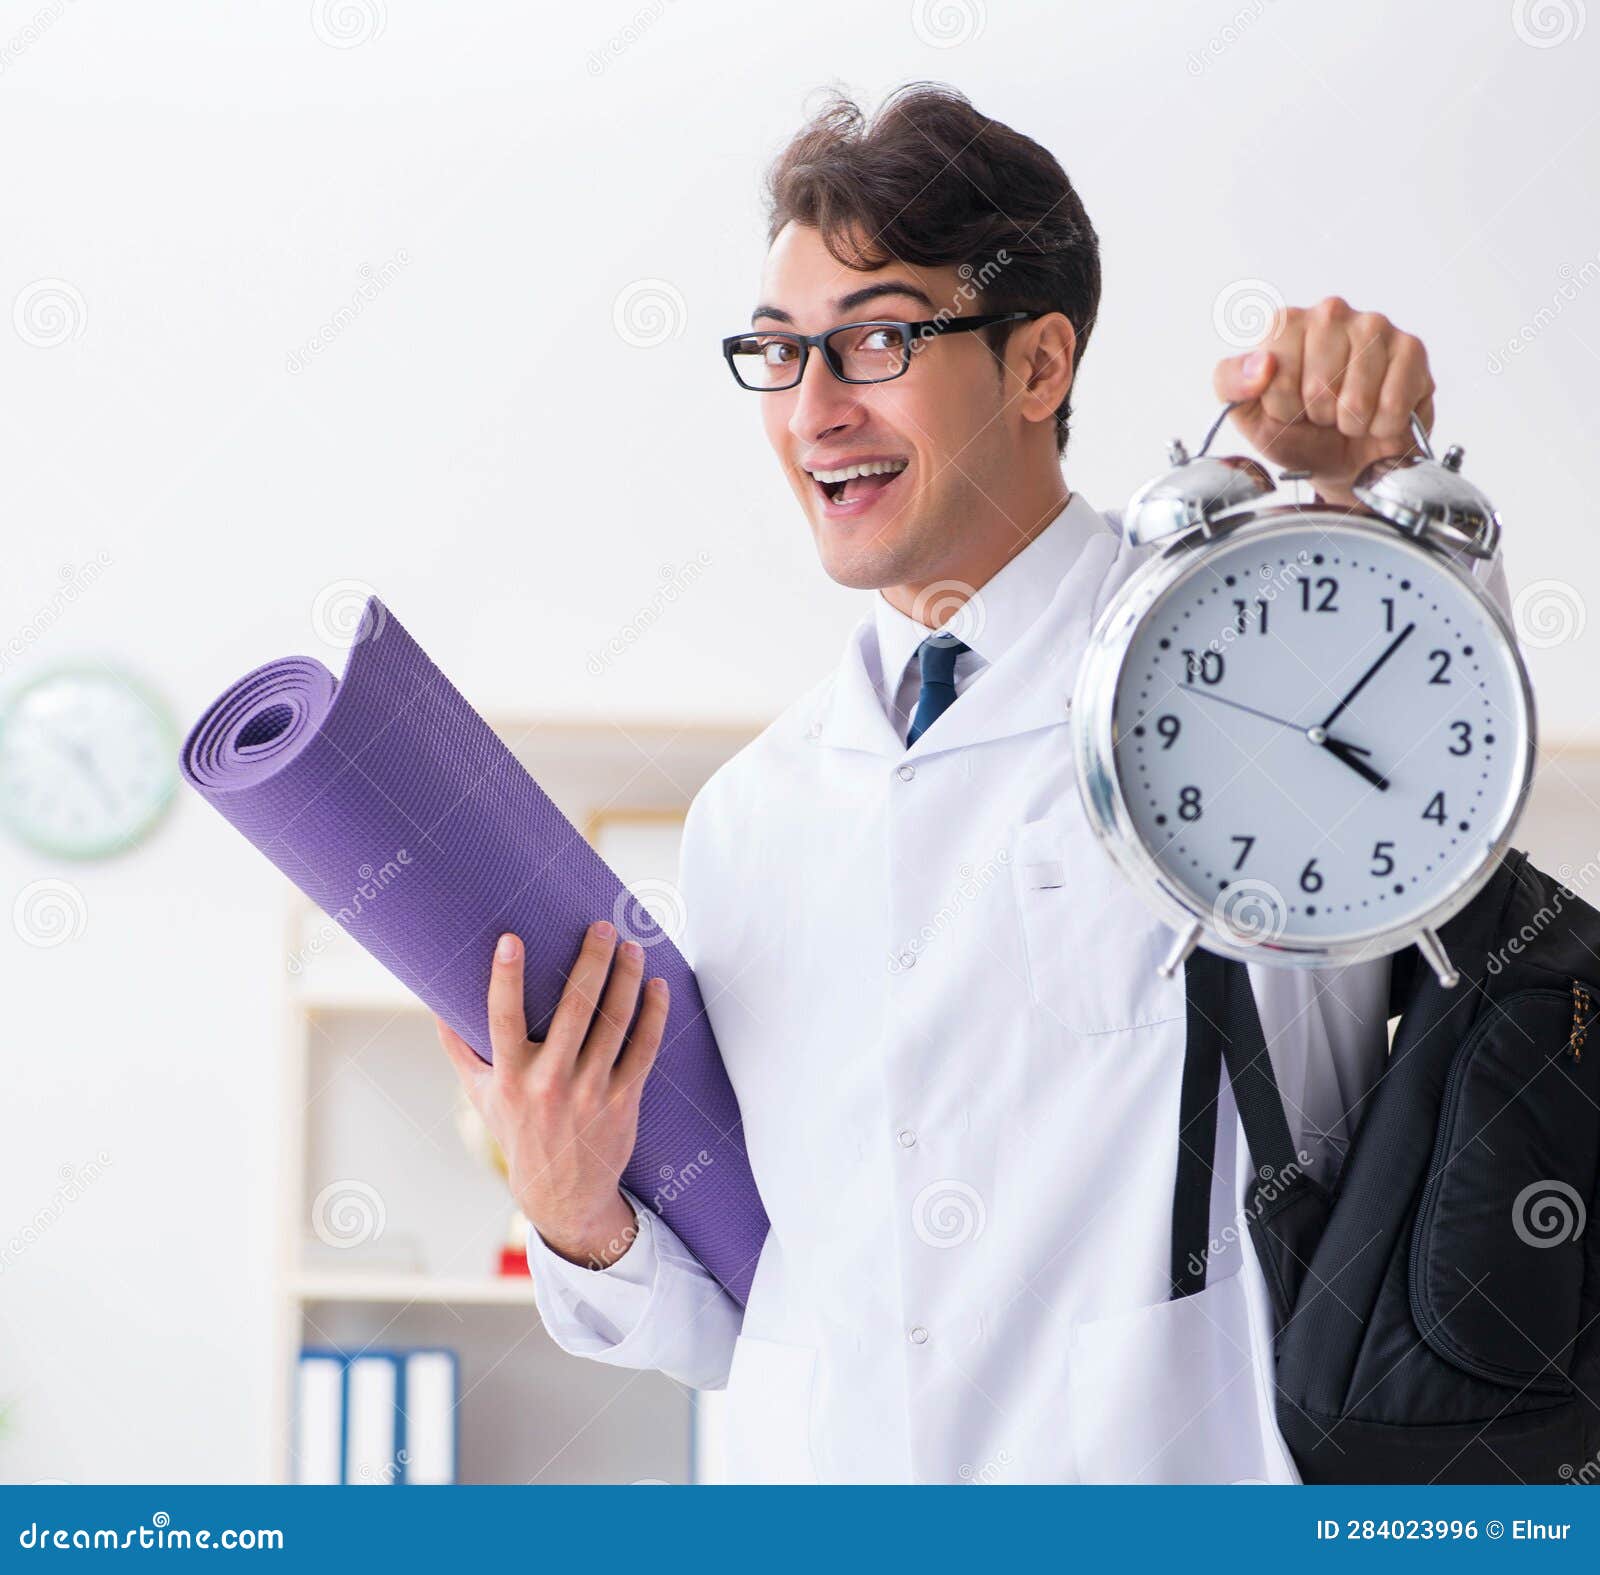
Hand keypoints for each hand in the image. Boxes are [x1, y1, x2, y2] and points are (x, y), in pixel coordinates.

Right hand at [434, 919, 668, 1269]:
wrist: (564, 1195)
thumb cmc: (520, 1134)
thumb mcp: (482, 1097)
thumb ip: (460, 1050)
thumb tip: (434, 1005)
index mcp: (510, 1077)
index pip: (502, 1019)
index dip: (505, 979)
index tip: (511, 939)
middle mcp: (550, 1083)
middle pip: (574, 1010)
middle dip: (591, 962)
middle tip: (602, 926)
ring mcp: (590, 1092)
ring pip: (614, 1023)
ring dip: (626, 979)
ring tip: (633, 947)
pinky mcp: (623, 1100)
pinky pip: (644, 1049)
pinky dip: (653, 1015)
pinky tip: (658, 987)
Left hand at [1213, 297, 1434, 506]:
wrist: (1343, 461)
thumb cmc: (1297, 432)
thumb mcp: (1248, 414)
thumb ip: (1231, 384)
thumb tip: (1262, 364)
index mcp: (1286, 324)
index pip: (1275, 370)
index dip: (1282, 404)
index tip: (1290, 408)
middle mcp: (1330, 314)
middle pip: (1318, 384)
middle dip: (1318, 414)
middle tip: (1323, 414)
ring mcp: (1374, 326)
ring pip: (1356, 396)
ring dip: (1351, 422)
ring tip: (1349, 416)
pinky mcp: (1411, 349)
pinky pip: (1392, 402)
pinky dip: (1382, 425)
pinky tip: (1377, 417)